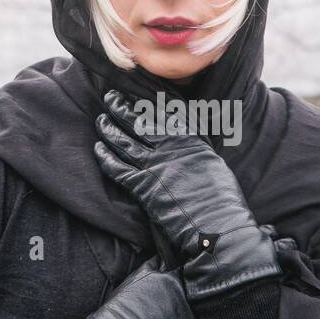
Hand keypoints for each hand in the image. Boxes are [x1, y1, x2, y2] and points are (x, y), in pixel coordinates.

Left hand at [92, 88, 280, 300]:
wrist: (217, 225)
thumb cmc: (221, 198)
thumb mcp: (212, 162)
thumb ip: (194, 148)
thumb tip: (184, 143)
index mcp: (189, 139)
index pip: (161, 113)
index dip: (143, 101)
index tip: (133, 93)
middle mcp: (169, 148)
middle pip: (138, 122)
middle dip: (121, 107)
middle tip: (110, 98)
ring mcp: (154, 166)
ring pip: (124, 142)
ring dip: (109, 129)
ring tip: (101, 120)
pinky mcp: (143, 187)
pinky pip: (117, 168)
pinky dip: (106, 157)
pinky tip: (98, 149)